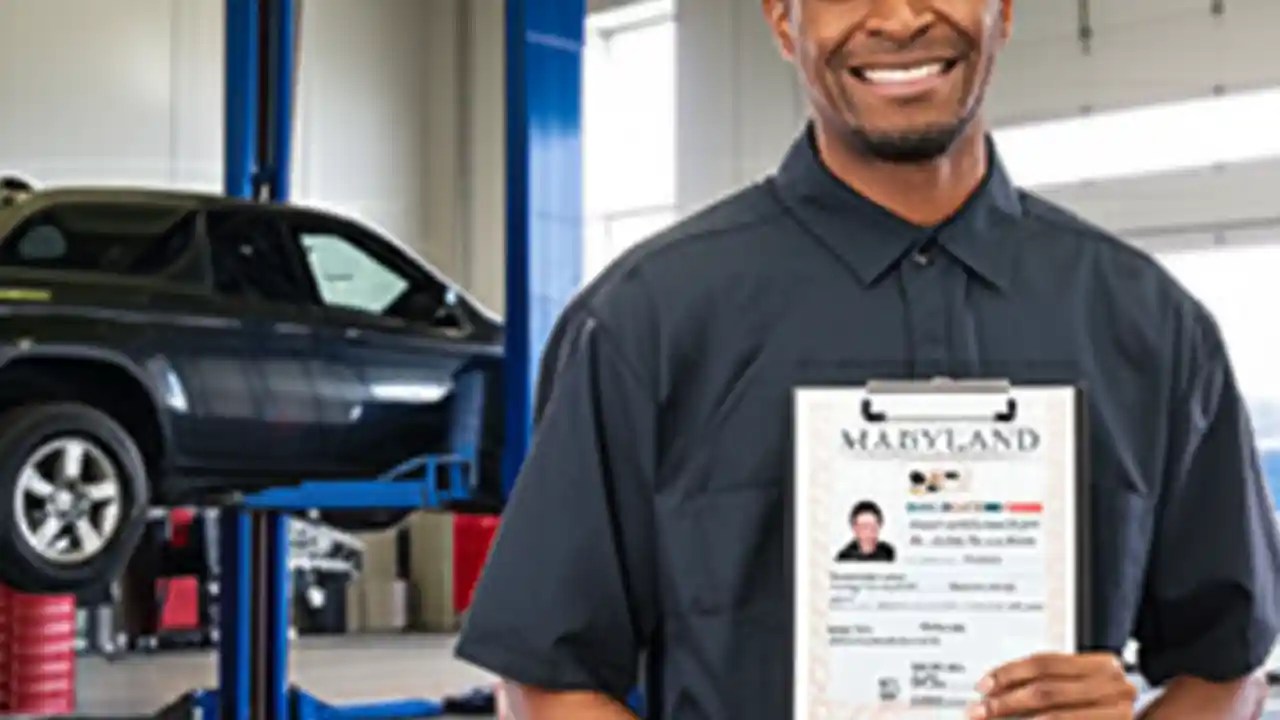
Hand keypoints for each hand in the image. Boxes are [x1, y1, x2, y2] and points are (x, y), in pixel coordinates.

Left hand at [968, 652, 1137, 718]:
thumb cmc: (1101, 704)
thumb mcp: (1081, 685)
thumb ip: (1050, 681)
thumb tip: (995, 690)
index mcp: (1103, 664)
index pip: (1045, 663)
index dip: (1009, 673)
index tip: (984, 685)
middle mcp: (1115, 687)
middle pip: (1046, 690)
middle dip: (1005, 702)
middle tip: (979, 710)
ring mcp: (1118, 714)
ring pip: (1054, 716)